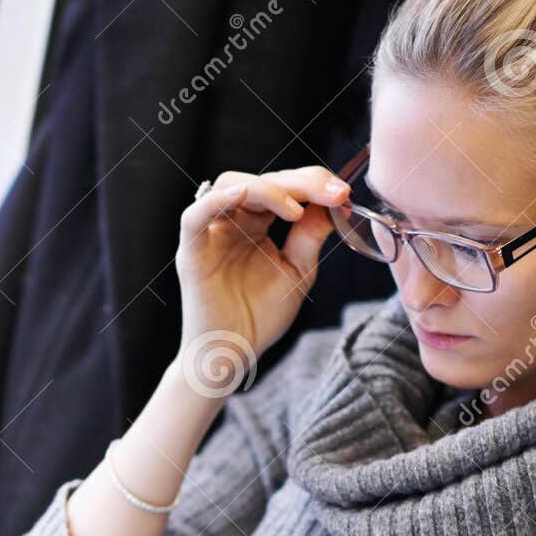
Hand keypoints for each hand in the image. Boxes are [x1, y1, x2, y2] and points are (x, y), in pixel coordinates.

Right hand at [175, 167, 348, 376]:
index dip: (314, 184)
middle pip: (262, 180)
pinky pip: (195, 216)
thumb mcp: (297, 272)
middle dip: (300, 183)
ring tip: (295, 210)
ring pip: (230, 186)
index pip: (283, 188)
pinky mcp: (192, 252)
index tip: (344, 195)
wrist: (231, 355)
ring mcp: (211, 234)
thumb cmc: (259, 318)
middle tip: (333, 194)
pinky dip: (217, 200)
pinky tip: (244, 194)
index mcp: (256, 224)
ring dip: (267, 189)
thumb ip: (310, 237)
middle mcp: (233, 222)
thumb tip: (333, 202)